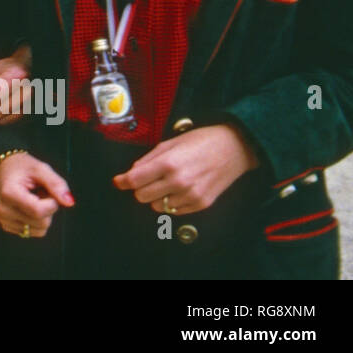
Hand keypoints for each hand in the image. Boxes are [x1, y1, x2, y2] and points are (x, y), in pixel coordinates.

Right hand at [0, 152, 74, 238]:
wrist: (3, 169)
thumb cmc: (22, 167)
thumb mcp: (40, 168)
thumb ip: (56, 184)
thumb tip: (69, 202)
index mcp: (9, 193)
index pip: (39, 211)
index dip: (52, 202)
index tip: (48, 190)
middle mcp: (4, 210)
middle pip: (42, 223)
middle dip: (48, 208)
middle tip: (39, 192)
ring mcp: (4, 220)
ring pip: (40, 230)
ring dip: (43, 215)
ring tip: (33, 198)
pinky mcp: (8, 226)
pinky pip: (34, 232)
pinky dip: (36, 220)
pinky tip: (28, 206)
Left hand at [113, 124, 259, 214]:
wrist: (233, 148)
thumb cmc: (201, 141)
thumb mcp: (170, 143)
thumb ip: (148, 160)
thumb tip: (131, 173)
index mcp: (168, 163)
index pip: (135, 180)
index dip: (122, 181)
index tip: (118, 181)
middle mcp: (178, 182)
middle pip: (142, 196)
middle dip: (139, 188)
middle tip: (146, 179)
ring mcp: (191, 195)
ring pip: (157, 207)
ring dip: (156, 197)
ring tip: (166, 183)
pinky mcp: (201, 204)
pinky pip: (175, 211)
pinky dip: (171, 202)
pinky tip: (178, 189)